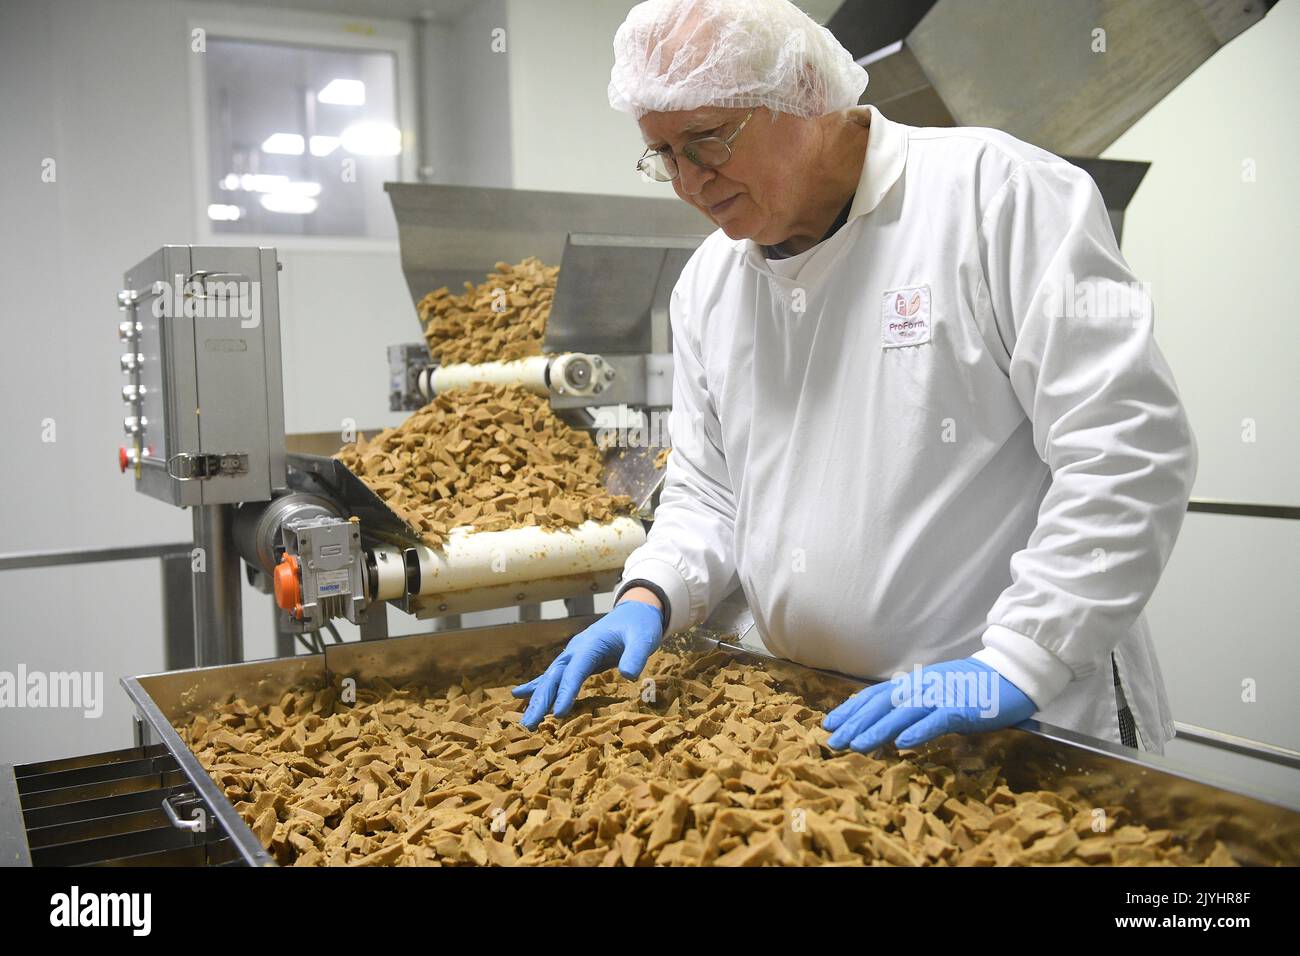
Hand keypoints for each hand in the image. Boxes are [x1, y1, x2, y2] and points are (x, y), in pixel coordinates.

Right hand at [512, 599, 664, 729]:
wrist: (636, 612)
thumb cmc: (640, 626)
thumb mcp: (644, 638)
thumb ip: (636, 655)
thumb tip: (628, 675)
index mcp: (590, 644)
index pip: (575, 671)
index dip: (565, 692)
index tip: (558, 713)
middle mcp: (576, 649)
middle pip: (555, 677)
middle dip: (541, 700)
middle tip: (528, 725)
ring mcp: (574, 654)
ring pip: (551, 678)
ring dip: (538, 699)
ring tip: (526, 721)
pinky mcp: (577, 660)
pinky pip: (555, 676)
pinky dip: (539, 687)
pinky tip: (521, 695)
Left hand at [822, 657, 1035, 751]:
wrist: (1010, 673)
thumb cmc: (971, 687)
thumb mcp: (935, 693)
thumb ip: (912, 705)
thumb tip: (888, 724)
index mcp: (913, 684)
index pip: (874, 696)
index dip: (851, 710)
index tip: (829, 724)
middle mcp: (921, 687)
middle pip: (882, 705)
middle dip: (856, 723)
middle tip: (833, 742)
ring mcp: (942, 696)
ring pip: (904, 713)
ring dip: (878, 730)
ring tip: (857, 745)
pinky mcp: (963, 708)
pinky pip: (938, 720)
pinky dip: (920, 731)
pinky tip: (904, 744)